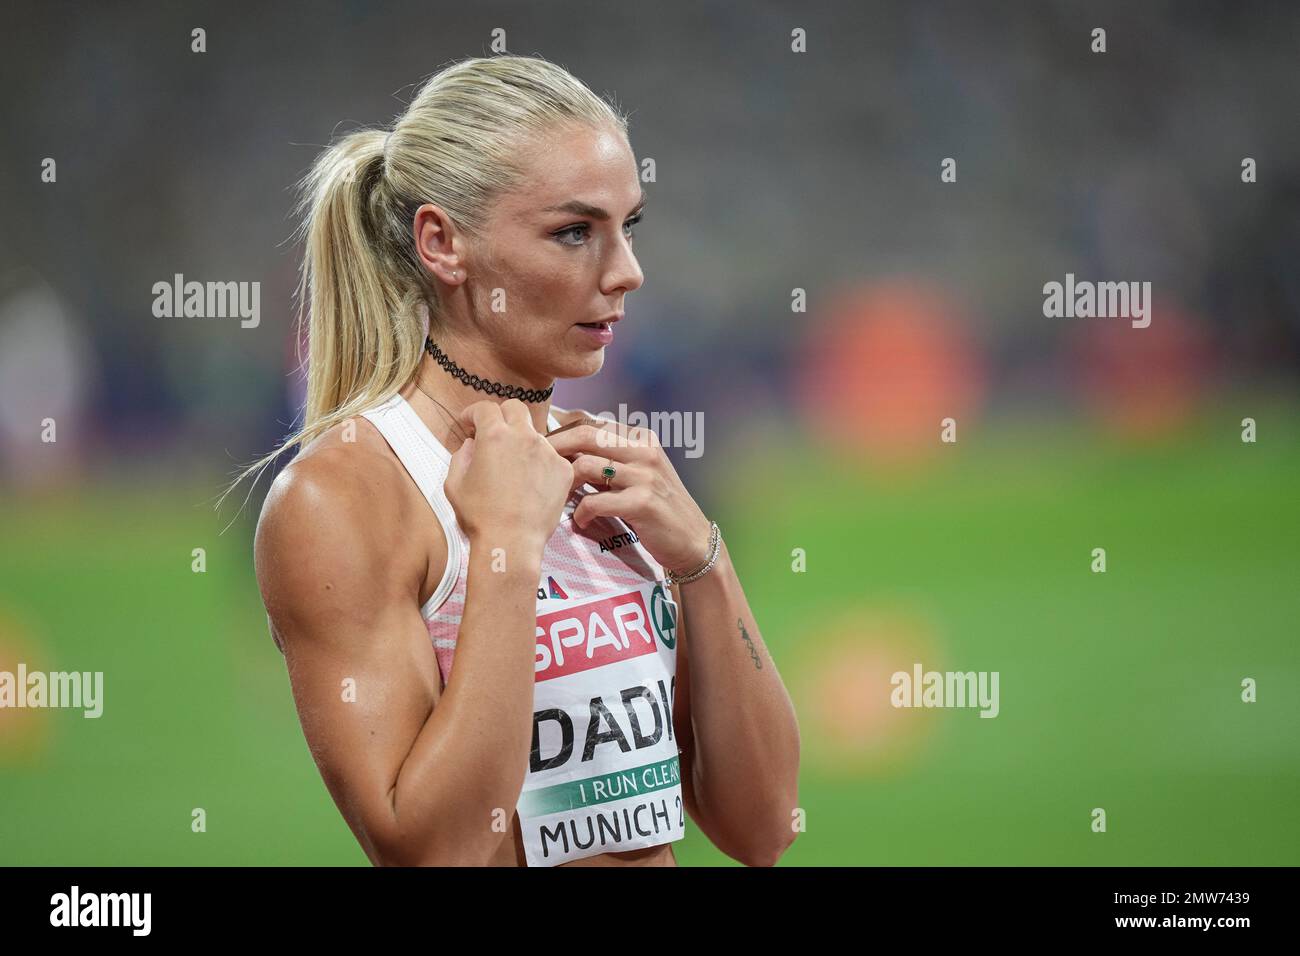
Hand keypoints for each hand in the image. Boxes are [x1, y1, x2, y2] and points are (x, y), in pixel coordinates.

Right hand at [443, 400, 573, 554]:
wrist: (511, 542)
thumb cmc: (479, 516)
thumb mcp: (454, 483)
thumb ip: (461, 455)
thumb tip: (472, 444)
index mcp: (494, 436)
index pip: (485, 408)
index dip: (473, 413)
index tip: (469, 423)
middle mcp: (524, 437)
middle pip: (515, 409)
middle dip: (502, 415)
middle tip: (494, 433)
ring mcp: (547, 452)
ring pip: (535, 434)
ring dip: (522, 443)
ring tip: (515, 468)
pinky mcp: (564, 469)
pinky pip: (551, 457)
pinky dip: (540, 464)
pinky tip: (532, 484)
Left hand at [545, 415, 712, 573]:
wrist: (692, 540)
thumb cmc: (658, 507)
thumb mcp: (640, 473)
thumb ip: (611, 458)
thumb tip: (566, 450)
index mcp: (641, 438)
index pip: (590, 423)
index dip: (560, 433)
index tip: (541, 449)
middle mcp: (644, 451)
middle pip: (585, 435)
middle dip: (554, 448)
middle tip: (536, 468)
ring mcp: (645, 476)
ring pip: (586, 466)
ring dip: (566, 485)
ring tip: (559, 499)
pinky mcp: (643, 502)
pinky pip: (595, 501)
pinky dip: (581, 513)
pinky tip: (581, 521)